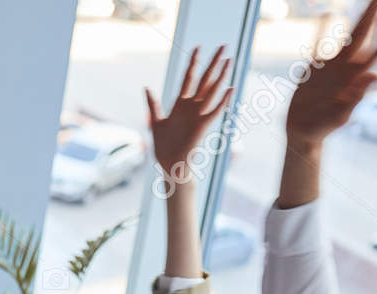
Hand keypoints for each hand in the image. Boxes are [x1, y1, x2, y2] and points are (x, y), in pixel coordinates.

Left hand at [145, 47, 233, 181]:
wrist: (169, 164)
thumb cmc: (163, 146)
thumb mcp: (155, 122)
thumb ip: (153, 104)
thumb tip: (146, 87)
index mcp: (179, 104)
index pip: (188, 78)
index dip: (193, 62)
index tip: (198, 47)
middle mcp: (191, 107)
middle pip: (204, 79)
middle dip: (213, 63)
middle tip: (223, 46)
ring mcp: (198, 115)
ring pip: (212, 91)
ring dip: (221, 76)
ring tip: (230, 60)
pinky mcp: (202, 126)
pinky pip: (215, 111)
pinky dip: (223, 101)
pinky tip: (231, 89)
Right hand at [284, 0, 376, 146]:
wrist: (302, 132)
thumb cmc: (323, 129)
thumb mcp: (340, 116)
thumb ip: (356, 98)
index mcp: (354, 77)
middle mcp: (346, 67)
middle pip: (364, 35)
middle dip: (374, 15)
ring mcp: (331, 66)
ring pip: (347, 37)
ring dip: (358, 19)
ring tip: (369, 3)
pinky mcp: (314, 69)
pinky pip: (318, 43)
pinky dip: (322, 29)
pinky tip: (326, 13)